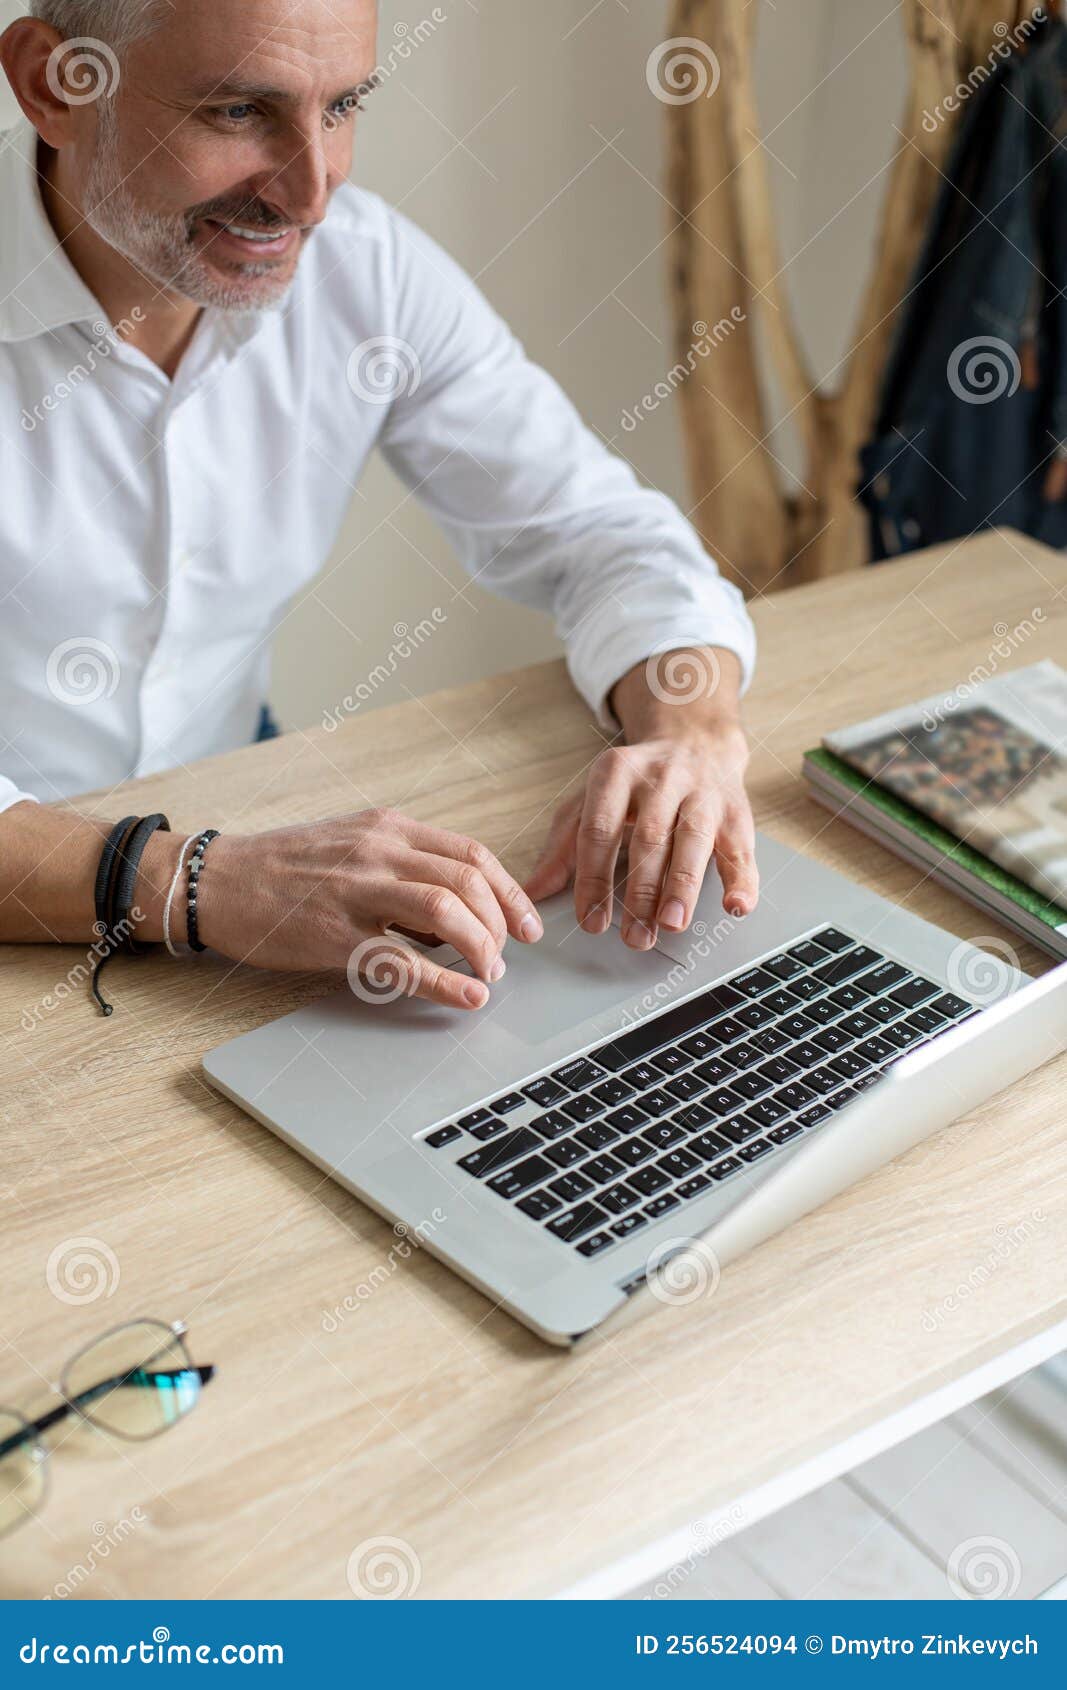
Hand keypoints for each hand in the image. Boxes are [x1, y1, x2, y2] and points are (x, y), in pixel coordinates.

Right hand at [186, 808, 543, 1009]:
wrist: (216, 880)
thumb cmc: (283, 868)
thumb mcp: (351, 843)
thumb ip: (403, 867)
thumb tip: (455, 911)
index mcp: (388, 828)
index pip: (472, 853)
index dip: (511, 892)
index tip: (529, 923)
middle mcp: (378, 851)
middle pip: (470, 879)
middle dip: (502, 923)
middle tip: (507, 957)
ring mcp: (356, 891)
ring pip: (447, 909)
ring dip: (482, 947)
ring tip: (488, 974)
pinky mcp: (334, 934)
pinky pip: (402, 959)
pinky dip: (445, 982)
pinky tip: (466, 996)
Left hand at [525, 648, 757, 948]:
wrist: (695, 739)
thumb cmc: (635, 781)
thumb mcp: (590, 799)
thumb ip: (563, 845)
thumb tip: (534, 891)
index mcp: (616, 773)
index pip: (600, 829)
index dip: (593, 878)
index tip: (590, 920)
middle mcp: (661, 779)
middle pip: (648, 837)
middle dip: (640, 891)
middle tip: (633, 936)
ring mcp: (702, 793)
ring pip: (693, 840)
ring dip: (683, 885)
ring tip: (672, 924)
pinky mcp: (736, 811)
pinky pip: (741, 847)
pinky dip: (742, 879)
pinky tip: (737, 906)